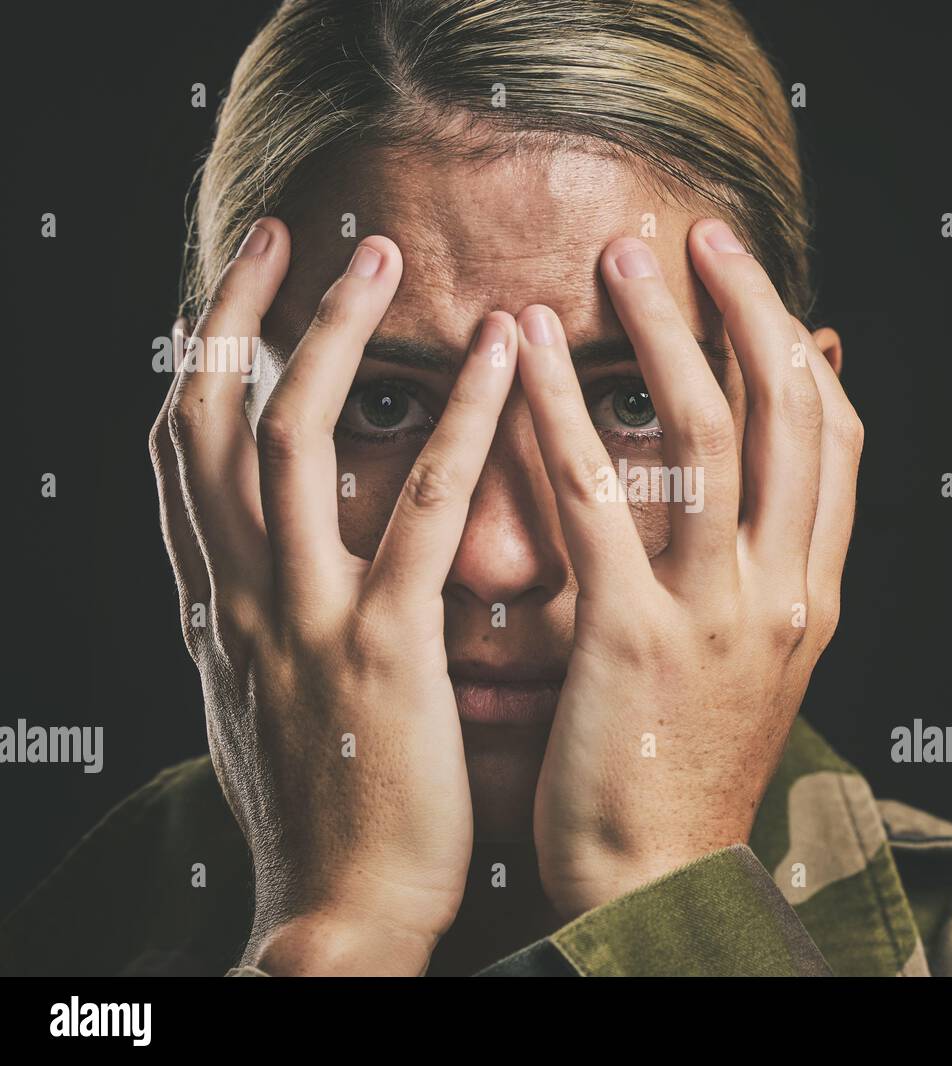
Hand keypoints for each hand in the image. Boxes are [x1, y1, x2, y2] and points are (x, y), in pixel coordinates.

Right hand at [149, 219, 517, 972]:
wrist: (338, 916)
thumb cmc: (317, 812)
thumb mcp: (259, 705)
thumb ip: (255, 627)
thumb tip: (250, 573)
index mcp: (215, 609)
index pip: (178, 461)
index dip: (194, 365)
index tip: (227, 298)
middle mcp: (242, 597)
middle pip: (210, 421)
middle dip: (242, 318)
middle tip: (290, 235)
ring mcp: (306, 618)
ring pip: (293, 441)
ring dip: (330, 336)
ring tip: (378, 259)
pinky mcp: (385, 650)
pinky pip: (424, 514)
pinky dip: (462, 426)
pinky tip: (502, 358)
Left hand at [520, 219, 862, 918]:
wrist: (659, 882)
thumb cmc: (689, 767)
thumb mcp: (756, 663)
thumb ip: (761, 567)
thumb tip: (755, 486)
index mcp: (815, 593)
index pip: (836, 440)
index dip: (802, 349)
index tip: (758, 288)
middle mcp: (785, 589)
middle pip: (788, 412)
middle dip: (749, 309)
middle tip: (702, 233)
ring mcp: (719, 612)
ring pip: (710, 435)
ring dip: (665, 332)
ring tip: (622, 260)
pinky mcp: (635, 636)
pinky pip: (598, 497)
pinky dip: (563, 409)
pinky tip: (523, 351)